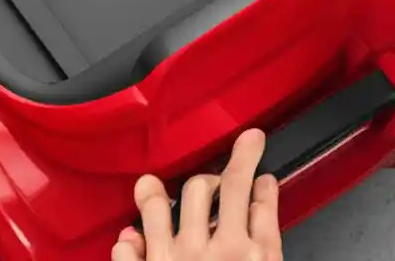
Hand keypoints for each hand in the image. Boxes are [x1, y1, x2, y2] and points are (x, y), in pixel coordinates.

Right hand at [112, 129, 281, 260]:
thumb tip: (128, 237)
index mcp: (164, 260)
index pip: (153, 207)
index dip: (151, 190)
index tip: (151, 184)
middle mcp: (196, 250)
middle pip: (195, 191)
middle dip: (204, 181)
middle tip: (210, 181)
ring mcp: (233, 250)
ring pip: (234, 187)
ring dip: (242, 162)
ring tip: (250, 145)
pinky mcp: (265, 255)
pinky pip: (265, 213)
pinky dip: (266, 192)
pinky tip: (266, 183)